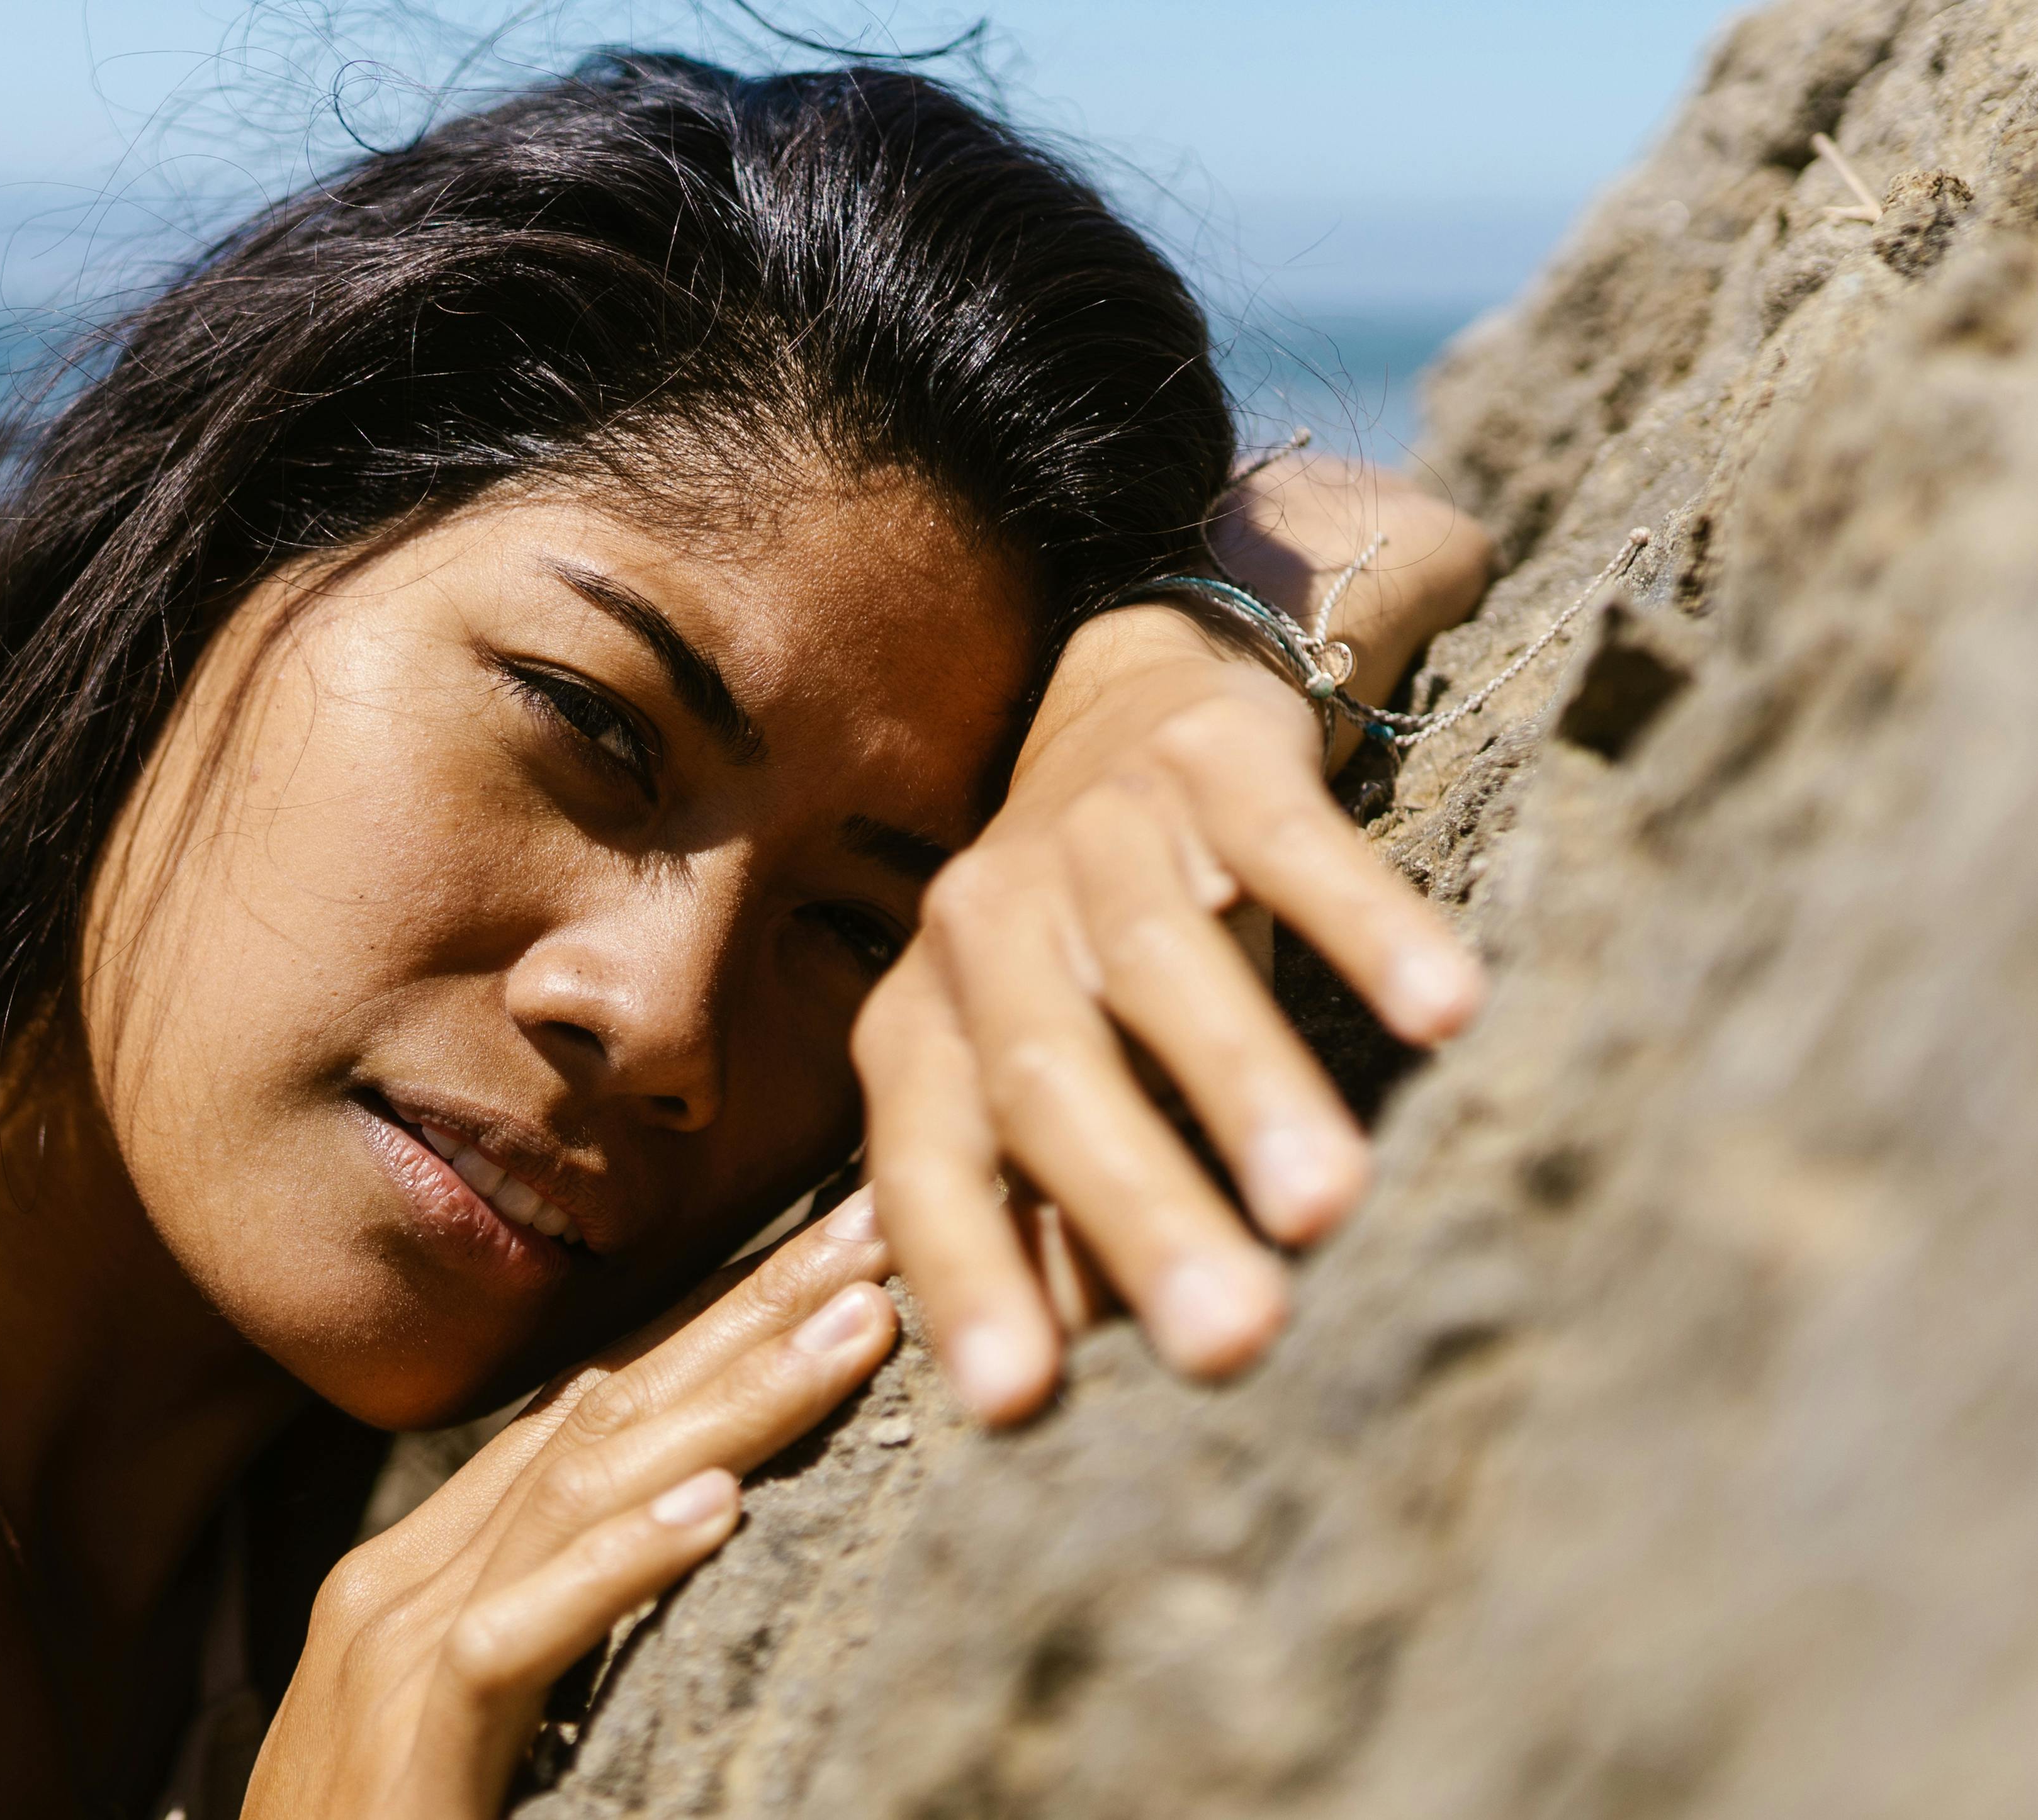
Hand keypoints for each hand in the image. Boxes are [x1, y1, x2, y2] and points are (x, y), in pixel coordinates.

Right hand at [242, 1200, 895, 1818]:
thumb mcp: (476, 1721)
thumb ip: (554, 1625)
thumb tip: (690, 1539)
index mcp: (426, 1567)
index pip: (594, 1406)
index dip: (722, 1320)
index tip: (841, 1257)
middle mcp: (405, 1581)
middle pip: (607, 1410)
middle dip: (754, 1312)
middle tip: (879, 1230)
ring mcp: (394, 1653)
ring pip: (585, 1490)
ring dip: (734, 1403)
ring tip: (855, 1331)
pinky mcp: (411, 1748)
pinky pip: (521, 1635)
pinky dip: (620, 1565)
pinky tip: (719, 1508)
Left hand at [852, 464, 1493, 1423]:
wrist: (1132, 696)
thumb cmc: (1082, 956)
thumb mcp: (1035, 1075)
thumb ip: (1037, 1210)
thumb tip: (1055, 1374)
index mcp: (918, 1024)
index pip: (926, 1167)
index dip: (966, 1278)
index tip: (1020, 1403)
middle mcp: (980, 924)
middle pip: (1045, 1076)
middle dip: (1137, 1211)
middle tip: (1231, 1340)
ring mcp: (1093, 833)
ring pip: (1165, 967)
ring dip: (1245, 1088)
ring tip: (1327, 1207)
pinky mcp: (1210, 761)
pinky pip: (1290, 847)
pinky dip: (1366, 925)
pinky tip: (1447, 1012)